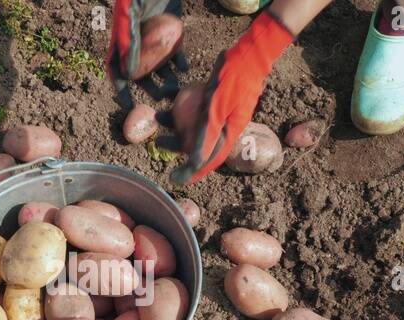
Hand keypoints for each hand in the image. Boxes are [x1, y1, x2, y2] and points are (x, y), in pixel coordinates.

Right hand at [106, 0, 187, 108]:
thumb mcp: (132, 11)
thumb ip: (129, 40)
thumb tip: (129, 73)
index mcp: (122, 37)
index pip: (116, 68)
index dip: (119, 87)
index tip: (127, 104)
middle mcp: (137, 41)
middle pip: (139, 71)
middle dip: (146, 88)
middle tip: (158, 101)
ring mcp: (155, 36)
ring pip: (158, 64)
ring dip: (165, 78)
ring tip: (174, 89)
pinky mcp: (172, 30)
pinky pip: (174, 51)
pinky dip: (179, 61)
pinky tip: (185, 69)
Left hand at [157, 10, 293, 184]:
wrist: (245, 55)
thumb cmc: (233, 82)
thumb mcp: (217, 110)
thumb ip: (206, 135)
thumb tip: (195, 163)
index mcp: (226, 135)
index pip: (209, 161)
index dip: (192, 173)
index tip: (175, 179)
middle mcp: (220, 127)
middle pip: (197, 144)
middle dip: (177, 146)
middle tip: (158, 143)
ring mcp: (215, 113)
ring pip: (191, 125)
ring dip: (174, 124)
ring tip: (158, 118)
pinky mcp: (210, 100)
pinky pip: (192, 109)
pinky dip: (180, 106)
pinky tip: (166, 100)